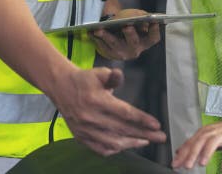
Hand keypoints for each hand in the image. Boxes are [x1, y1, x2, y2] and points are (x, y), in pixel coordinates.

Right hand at [47, 66, 166, 155]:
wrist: (61, 87)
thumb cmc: (84, 80)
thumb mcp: (99, 73)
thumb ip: (112, 76)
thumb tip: (119, 75)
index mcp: (97, 101)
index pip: (124, 113)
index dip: (141, 120)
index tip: (156, 124)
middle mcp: (91, 118)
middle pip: (122, 129)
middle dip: (144, 134)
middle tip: (160, 136)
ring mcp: (85, 130)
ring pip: (112, 142)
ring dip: (132, 143)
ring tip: (147, 141)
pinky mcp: (81, 137)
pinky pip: (100, 149)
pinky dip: (115, 149)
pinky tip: (126, 145)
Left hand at [91, 8, 160, 59]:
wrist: (114, 31)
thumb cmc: (128, 22)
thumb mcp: (136, 17)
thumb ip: (142, 16)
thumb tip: (146, 18)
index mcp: (145, 41)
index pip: (153, 38)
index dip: (154, 31)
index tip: (154, 22)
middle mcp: (135, 50)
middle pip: (133, 42)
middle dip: (130, 34)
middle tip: (127, 26)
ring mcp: (122, 53)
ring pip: (114, 44)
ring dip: (106, 36)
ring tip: (99, 29)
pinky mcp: (109, 54)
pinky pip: (103, 46)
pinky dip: (97, 38)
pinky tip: (91, 31)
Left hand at [171, 119, 221, 171]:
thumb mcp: (208, 135)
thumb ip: (194, 143)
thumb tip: (179, 151)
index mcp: (205, 132)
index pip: (191, 142)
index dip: (182, 153)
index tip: (175, 163)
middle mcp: (214, 132)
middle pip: (201, 141)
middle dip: (192, 153)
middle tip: (186, 165)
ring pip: (214, 142)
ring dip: (207, 153)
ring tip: (202, 163)